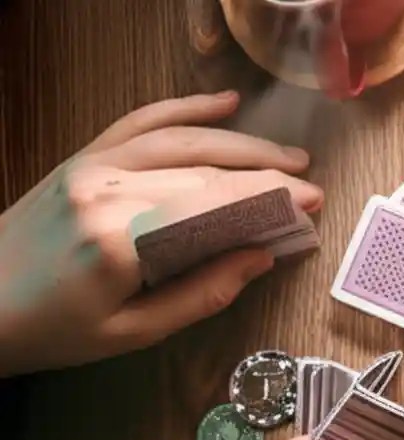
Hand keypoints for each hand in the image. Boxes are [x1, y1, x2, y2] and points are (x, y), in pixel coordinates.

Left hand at [0, 91, 323, 376]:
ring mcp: (91, 165)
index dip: (269, 198)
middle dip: (265, 175)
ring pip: (180, 141)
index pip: (212, 204)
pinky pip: (139, 123)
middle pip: (203, 170)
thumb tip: (261, 259)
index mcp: (119, 238)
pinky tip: (224, 105)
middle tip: (311, 185)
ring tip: (287, 156)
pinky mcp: (81, 158)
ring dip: (239, 144)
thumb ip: (201, 295)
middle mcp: (106, 188)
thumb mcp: (131, 332)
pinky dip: (184, 109)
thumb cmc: (51, 330)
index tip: (313, 201)